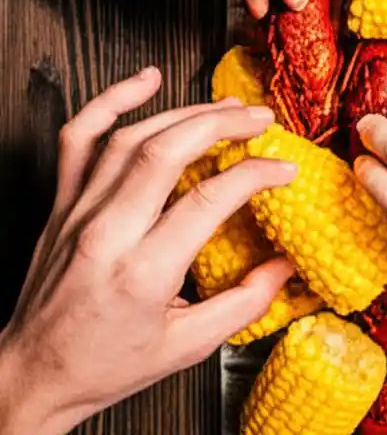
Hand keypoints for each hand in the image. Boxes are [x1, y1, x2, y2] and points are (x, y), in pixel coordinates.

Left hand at [0, 68, 296, 434]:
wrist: (34, 372)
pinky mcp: (60, 204)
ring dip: (183, 112)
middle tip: (261, 120)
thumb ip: (244, 303)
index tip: (284, 172)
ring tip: (226, 106)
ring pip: (128, 138)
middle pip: (165, 152)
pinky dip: (109, 100)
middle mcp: (106, 233)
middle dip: (220, 125)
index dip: (254, 175)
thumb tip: (287, 265)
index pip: (207, 199)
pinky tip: (145, 80)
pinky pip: (78, 138)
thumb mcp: (188, 347)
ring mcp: (77, 212)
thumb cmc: (108, 363)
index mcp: (143, 272)